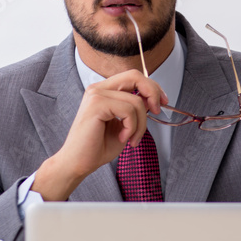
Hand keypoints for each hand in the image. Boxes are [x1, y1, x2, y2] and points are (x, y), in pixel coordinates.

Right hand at [32, 70, 166, 201]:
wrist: (77, 163)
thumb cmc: (97, 147)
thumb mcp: (124, 124)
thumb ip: (135, 109)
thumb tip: (152, 100)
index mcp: (104, 90)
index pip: (133, 76)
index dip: (151, 87)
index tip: (162, 102)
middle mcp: (98, 88)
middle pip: (135, 76)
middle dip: (153, 93)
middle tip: (157, 111)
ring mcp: (96, 94)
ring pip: (136, 101)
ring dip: (140, 124)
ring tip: (131, 139)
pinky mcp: (96, 105)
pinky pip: (128, 111)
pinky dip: (131, 128)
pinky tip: (123, 138)